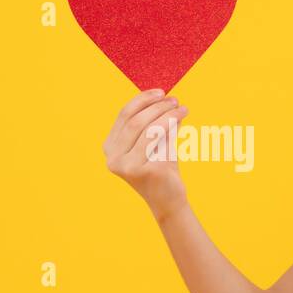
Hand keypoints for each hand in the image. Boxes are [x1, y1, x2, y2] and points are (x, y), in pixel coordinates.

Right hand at [103, 89, 190, 222]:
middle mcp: (113, 158)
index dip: (143, 99)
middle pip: (136, 121)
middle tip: (175, 101)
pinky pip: (163, 143)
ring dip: (169, 115)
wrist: (167, 199)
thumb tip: (164, 97)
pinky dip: (174, 130)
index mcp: (110, 147)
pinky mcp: (145, 171)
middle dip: (158, 107)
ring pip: (150, 130)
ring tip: (183, 109)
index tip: (161, 92)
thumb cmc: (159, 166)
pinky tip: (182, 122)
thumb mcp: (153, 141)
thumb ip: (153, 121)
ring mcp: (127, 166)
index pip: (124, 115)